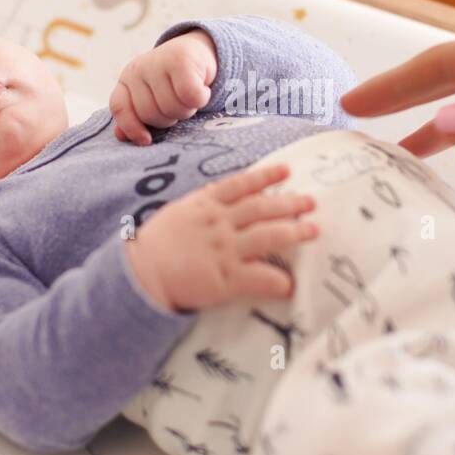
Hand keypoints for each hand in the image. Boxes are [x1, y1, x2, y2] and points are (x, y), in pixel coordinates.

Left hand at [110, 30, 217, 144]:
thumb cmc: (172, 83)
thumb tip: (121, 136)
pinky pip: (190, 96)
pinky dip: (200, 100)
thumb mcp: (150, 98)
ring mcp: (158, 62)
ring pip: (171, 108)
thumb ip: (135, 116)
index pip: (120, 107)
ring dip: (186, 110)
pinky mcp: (182, 60)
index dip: (131, 127)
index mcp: (127, 79)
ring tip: (189, 98)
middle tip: (178, 106)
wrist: (197, 52)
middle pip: (150, 114)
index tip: (146, 140)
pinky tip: (201, 90)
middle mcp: (139, 69)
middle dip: (168, 118)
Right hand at [125, 163, 318, 312]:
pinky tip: (291, 284)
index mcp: (205, 205)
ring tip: (314, 230)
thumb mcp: (176, 214)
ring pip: (267, 236)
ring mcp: (224, 250)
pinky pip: (259, 277)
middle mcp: (219, 223)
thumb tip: (214, 192)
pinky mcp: (225, 279)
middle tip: (312, 202)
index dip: (265, 176)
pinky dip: (277, 281)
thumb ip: (199, 203)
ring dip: (294, 232)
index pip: (241, 185)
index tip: (287, 170)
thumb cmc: (154, 246)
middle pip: (261, 208)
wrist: (139, 276)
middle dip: (290, 203)